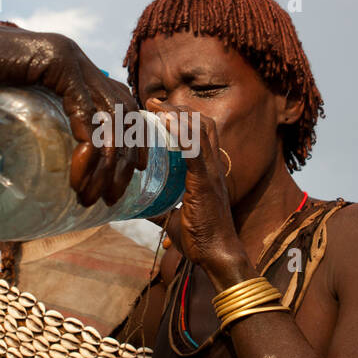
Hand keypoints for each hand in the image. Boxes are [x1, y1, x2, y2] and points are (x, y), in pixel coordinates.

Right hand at [0, 9, 146, 206]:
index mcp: (66, 68)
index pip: (117, 102)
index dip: (131, 138)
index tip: (129, 175)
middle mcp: (74, 60)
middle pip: (124, 110)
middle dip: (129, 157)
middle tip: (115, 196)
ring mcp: (67, 57)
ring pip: (110, 113)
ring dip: (110, 160)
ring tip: (94, 195)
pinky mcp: (53, 61)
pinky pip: (83, 107)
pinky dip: (89, 141)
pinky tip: (82, 170)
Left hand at [146, 98, 248, 284]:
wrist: (217, 255)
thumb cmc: (201, 240)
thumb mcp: (175, 221)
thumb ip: (161, 211)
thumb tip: (139, 209)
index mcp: (208, 173)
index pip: (201, 135)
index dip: (183, 119)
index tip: (159, 111)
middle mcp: (213, 168)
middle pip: (202, 125)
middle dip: (178, 109)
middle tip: (153, 102)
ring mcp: (211, 174)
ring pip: (199, 131)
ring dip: (177, 114)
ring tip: (156, 106)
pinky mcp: (204, 183)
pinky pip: (194, 150)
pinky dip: (181, 132)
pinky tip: (166, 122)